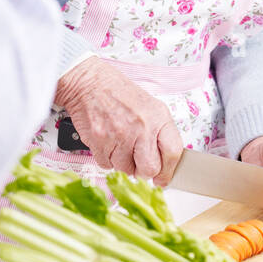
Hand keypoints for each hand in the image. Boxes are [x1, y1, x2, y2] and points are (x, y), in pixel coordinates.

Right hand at [56, 58, 183, 184]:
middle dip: (144, 171)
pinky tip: (107, 141)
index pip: (173, 152)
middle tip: (138, 164)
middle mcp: (142, 127)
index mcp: (158, 117)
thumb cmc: (119, 94)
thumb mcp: (149, 106)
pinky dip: (106, 158)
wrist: (90, 83)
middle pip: (150, 169)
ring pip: (125, 170)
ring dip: (122, 162)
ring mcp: (120, 136)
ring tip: (119, 143)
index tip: (163, 178)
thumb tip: (164, 162)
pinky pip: (107, 165)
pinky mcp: (100, 143)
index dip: (168, 170)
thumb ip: (158, 133)